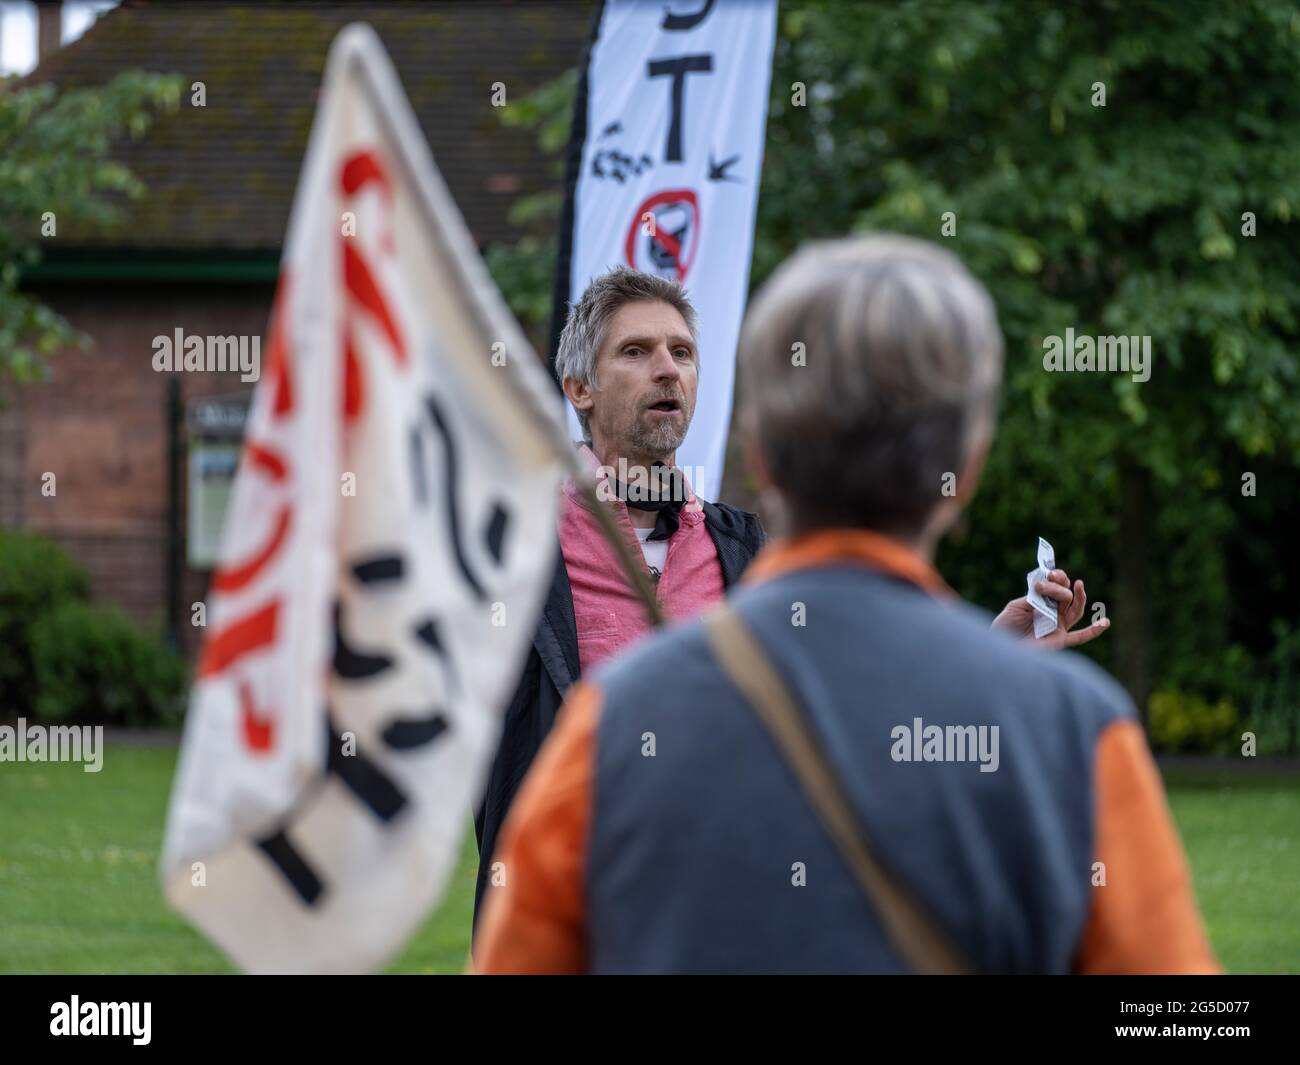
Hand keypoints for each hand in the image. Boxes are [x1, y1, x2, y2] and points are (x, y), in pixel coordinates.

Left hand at [990, 569, 1109, 649]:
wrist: (1000, 645)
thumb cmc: (1006, 626)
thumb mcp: (1017, 606)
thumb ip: (1034, 597)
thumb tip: (1048, 587)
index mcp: (1044, 602)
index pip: (1057, 586)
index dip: (1057, 578)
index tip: (1049, 573)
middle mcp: (1054, 613)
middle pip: (1066, 596)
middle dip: (1060, 586)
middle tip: (1053, 578)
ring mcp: (1058, 626)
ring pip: (1075, 610)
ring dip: (1080, 597)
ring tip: (1079, 585)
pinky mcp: (1060, 640)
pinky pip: (1080, 637)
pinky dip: (1094, 631)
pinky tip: (1105, 622)